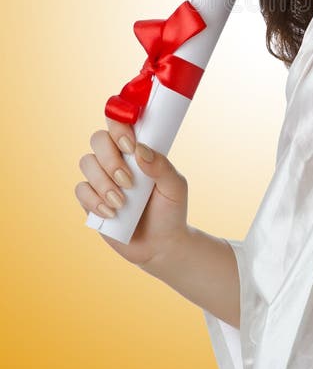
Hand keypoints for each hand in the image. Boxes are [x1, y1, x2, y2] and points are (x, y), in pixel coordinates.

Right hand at [75, 117, 189, 269]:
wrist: (161, 245)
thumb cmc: (171, 211)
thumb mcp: (175, 187)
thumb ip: (162, 166)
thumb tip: (140, 150)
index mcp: (137, 149)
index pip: (121, 123)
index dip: (119, 125)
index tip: (130, 143)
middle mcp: (117, 158)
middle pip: (98, 139)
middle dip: (111, 159)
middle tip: (129, 181)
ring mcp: (101, 178)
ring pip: (87, 163)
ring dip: (104, 182)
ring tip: (122, 203)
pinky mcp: (90, 199)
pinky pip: (81, 189)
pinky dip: (94, 200)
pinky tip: (112, 213)